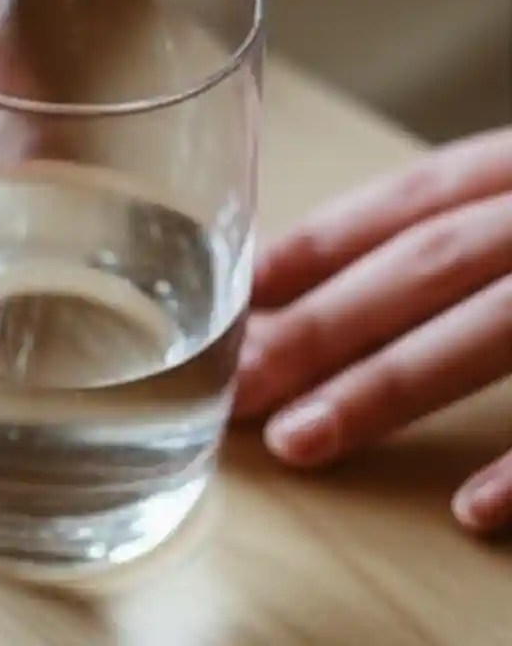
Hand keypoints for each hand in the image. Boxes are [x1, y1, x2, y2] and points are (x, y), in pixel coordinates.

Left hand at [237, 127, 511, 534]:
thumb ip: (461, 229)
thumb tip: (303, 283)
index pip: (407, 203)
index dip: (314, 250)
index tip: (233, 299)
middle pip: (429, 265)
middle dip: (320, 327)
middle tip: (231, 388)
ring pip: (495, 327)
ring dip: (388, 387)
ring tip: (296, 441)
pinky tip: (469, 512)